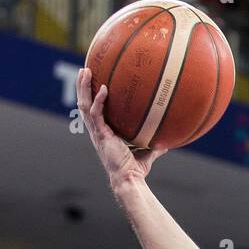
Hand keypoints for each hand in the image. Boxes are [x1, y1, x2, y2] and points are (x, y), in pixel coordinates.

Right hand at [76, 68, 165, 189]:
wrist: (129, 179)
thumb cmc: (135, 170)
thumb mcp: (146, 154)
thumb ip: (154, 147)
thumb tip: (166, 143)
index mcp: (103, 133)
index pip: (93, 111)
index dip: (90, 97)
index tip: (93, 81)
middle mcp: (97, 131)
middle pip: (84, 104)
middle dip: (82, 86)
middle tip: (84, 69)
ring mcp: (97, 132)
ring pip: (84, 105)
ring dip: (84, 88)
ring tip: (85, 71)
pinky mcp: (100, 135)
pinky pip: (96, 114)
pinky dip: (99, 101)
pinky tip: (103, 89)